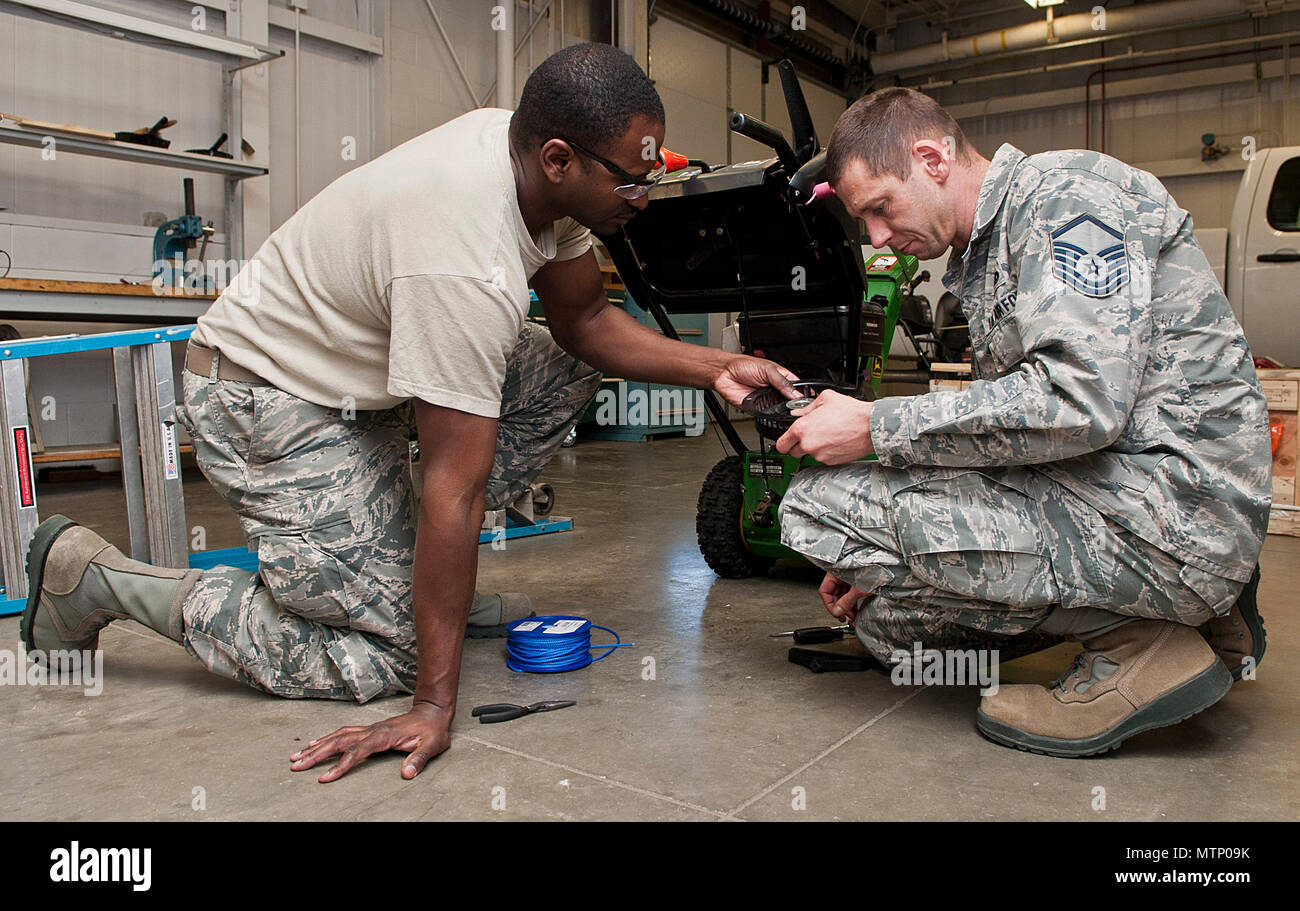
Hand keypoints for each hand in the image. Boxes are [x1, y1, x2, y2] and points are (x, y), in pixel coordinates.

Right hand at [290, 701, 451, 782]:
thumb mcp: (432, 745)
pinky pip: (343, 733)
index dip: (340, 765)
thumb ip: (419, 759)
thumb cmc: (433, 730)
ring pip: (337, 736)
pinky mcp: (369, 730)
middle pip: (338, 742)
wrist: (433, 711)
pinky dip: (326, 738)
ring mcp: (369, 729)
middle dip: (316, 754)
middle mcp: (372, 730)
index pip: (356, 752)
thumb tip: (407, 774)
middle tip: (295, 765)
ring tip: (296, 756)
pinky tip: (314, 743)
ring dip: (316, 746)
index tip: (324, 778)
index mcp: (384, 736)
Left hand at [712, 355, 798, 408]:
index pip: (797, 388)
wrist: (725, 373)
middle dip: (792, 404)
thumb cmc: (743, 365)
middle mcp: (775, 390)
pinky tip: (771, 411)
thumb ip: (782, 382)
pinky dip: (769, 415)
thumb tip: (795, 393)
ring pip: (779, 410)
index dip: (802, 394)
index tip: (807, 400)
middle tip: (796, 406)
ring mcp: (767, 399)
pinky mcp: (758, 408)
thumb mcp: (768, 370)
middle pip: (790, 401)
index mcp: (781, 377)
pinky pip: (767, 415)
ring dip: (781, 410)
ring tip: (784, 408)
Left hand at [776, 390, 873, 463]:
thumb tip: (797, 412)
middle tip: (808, 436)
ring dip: (814, 448)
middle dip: (797, 445)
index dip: (782, 442)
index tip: (786, 441)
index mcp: (802, 429)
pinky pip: (823, 458)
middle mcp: (808, 444)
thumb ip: (806, 407)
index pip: (781, 444)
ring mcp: (820, 455)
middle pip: (793, 453)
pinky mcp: (831, 461)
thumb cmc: (851, 412)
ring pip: (809, 455)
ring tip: (826, 434)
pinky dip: (826, 451)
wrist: (870, 426)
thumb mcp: (825, 399)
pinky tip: (834, 440)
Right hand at [819, 572, 868, 621]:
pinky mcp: (856, 580)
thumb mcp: (858, 588)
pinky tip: (857, 609)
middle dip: (840, 607)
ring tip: (854, 616)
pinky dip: (853, 602)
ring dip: (847, 607)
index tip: (836, 613)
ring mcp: (848, 577)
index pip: (825, 591)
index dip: (829, 604)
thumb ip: (846, 601)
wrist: (886, 563)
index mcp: (835, 572)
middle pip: (834, 594)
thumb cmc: (873, 568)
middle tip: (846, 617)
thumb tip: (837, 611)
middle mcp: (840, 574)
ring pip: (842, 595)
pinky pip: (850, 593)